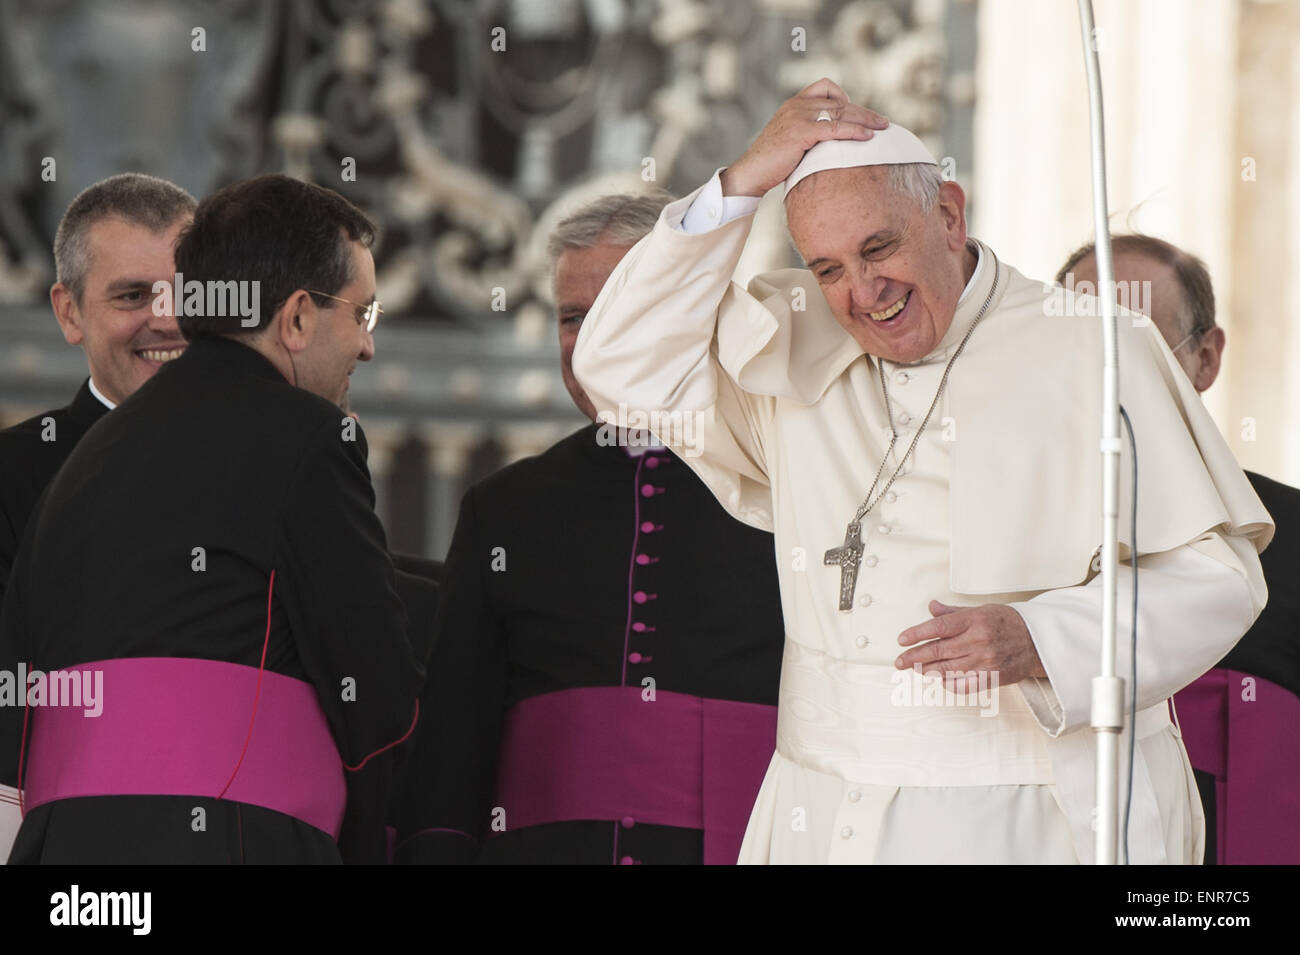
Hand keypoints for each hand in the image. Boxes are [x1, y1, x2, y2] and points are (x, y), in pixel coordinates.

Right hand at [719, 77, 888, 197]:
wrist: (751, 172)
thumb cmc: (772, 163)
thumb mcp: (792, 140)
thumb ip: (810, 133)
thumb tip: (835, 141)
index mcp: (794, 103)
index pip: (826, 87)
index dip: (846, 98)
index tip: (860, 114)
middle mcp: (797, 105)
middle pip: (839, 101)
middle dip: (864, 112)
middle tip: (883, 123)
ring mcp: (799, 116)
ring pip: (840, 112)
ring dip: (865, 120)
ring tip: (883, 129)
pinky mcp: (801, 132)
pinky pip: (834, 128)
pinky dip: (854, 131)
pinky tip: (867, 138)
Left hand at [896, 600, 1047, 686]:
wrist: (1038, 641)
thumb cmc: (1006, 622)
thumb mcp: (981, 610)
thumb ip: (953, 613)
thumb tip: (930, 607)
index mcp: (974, 620)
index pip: (938, 627)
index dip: (917, 634)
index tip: (901, 640)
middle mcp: (978, 640)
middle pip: (939, 651)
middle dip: (915, 657)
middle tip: (900, 662)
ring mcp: (985, 660)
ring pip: (948, 669)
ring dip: (928, 670)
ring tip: (916, 668)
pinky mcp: (993, 677)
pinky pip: (964, 684)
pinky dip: (950, 683)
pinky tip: (941, 680)